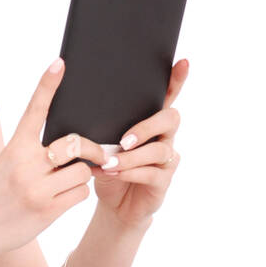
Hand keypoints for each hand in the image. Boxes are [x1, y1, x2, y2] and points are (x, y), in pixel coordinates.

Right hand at [0, 57, 110, 261]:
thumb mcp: (6, 166)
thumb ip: (33, 153)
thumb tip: (72, 147)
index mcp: (15, 148)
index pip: (35, 110)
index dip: (48, 84)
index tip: (60, 63)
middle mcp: (26, 164)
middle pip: (75, 144)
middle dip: (92, 149)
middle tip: (98, 155)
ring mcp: (38, 188)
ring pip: (83, 171)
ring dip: (82, 177)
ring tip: (67, 185)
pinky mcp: (48, 210)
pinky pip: (81, 194)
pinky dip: (77, 195)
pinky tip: (63, 200)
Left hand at [91, 59, 188, 228]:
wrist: (114, 204)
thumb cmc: (107, 167)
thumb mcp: (100, 143)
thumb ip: (101, 125)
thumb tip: (82, 104)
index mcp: (150, 121)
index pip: (167, 96)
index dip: (177, 80)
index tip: (183, 62)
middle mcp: (164, 137)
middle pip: (170, 119)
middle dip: (147, 126)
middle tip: (124, 139)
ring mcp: (167, 159)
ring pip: (159, 150)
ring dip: (131, 156)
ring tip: (108, 161)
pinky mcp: (163, 181)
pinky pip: (152, 173)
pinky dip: (130, 172)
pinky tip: (112, 172)